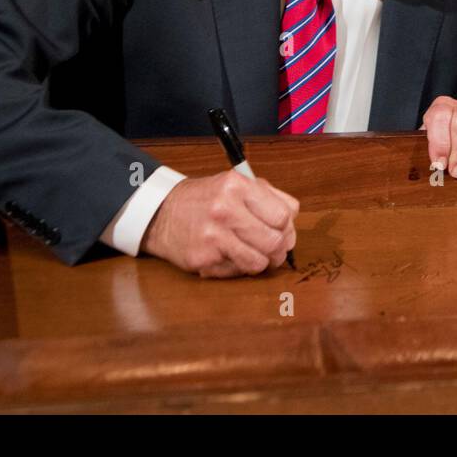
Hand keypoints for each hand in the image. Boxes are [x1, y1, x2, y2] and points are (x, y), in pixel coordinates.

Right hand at [142, 171, 298, 277]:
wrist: (162, 213)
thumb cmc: (206, 199)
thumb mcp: (237, 184)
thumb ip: (270, 196)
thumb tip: (293, 218)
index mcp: (237, 186)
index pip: (283, 215)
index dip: (287, 227)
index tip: (282, 231)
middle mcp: (225, 209)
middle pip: (275, 241)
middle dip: (279, 249)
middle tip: (273, 249)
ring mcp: (212, 236)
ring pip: (259, 262)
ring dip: (262, 262)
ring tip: (254, 254)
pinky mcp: (203, 259)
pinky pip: (237, 272)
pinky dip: (239, 268)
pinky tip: (230, 255)